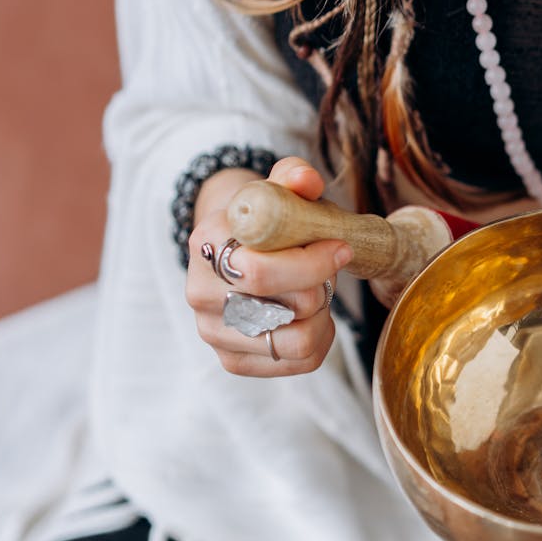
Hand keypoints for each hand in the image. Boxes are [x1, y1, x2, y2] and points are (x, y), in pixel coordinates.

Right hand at [185, 157, 353, 376]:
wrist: (237, 247)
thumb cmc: (267, 218)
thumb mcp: (278, 189)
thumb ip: (294, 178)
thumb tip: (306, 179)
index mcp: (207, 244)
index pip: (262, 271)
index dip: (313, 263)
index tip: (341, 248)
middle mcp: (200, 293)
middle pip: (289, 308)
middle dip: (322, 287)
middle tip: (327, 271)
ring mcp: (213, 332)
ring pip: (298, 341)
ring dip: (324, 316)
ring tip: (320, 294)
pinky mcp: (232, 360)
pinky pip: (299, 362)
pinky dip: (320, 340)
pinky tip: (313, 317)